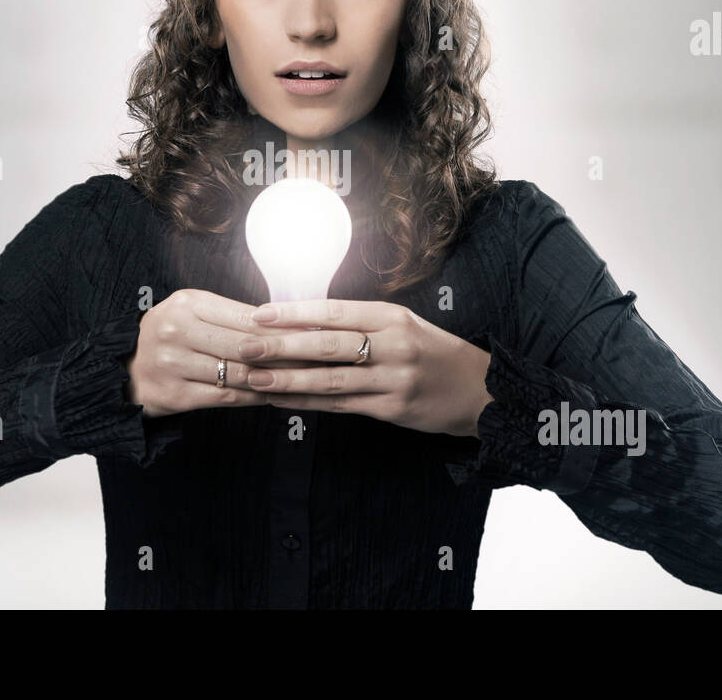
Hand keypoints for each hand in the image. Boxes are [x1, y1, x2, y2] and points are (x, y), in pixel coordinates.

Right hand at [122, 288, 325, 419]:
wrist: (125, 372)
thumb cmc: (172, 336)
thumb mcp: (195, 312)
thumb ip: (234, 315)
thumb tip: (289, 321)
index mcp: (186, 303)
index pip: (247, 317)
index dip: (284, 328)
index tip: (314, 335)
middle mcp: (176, 330)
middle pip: (246, 346)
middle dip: (285, 355)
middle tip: (319, 361)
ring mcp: (172, 364)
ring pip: (239, 373)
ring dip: (275, 379)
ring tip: (303, 380)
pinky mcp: (173, 395)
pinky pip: (226, 397)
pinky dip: (254, 397)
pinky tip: (274, 395)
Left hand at [239, 299, 494, 437]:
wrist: (478, 390)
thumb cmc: (431, 351)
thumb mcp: (401, 325)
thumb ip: (359, 323)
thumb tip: (302, 321)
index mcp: (391, 317)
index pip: (334, 311)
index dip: (295, 313)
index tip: (260, 314)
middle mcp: (393, 346)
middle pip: (328, 345)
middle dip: (281, 346)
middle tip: (244, 346)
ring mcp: (393, 380)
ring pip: (330, 380)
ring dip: (287, 380)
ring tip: (253, 377)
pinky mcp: (392, 409)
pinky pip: (340, 405)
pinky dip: (307, 402)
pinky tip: (281, 401)